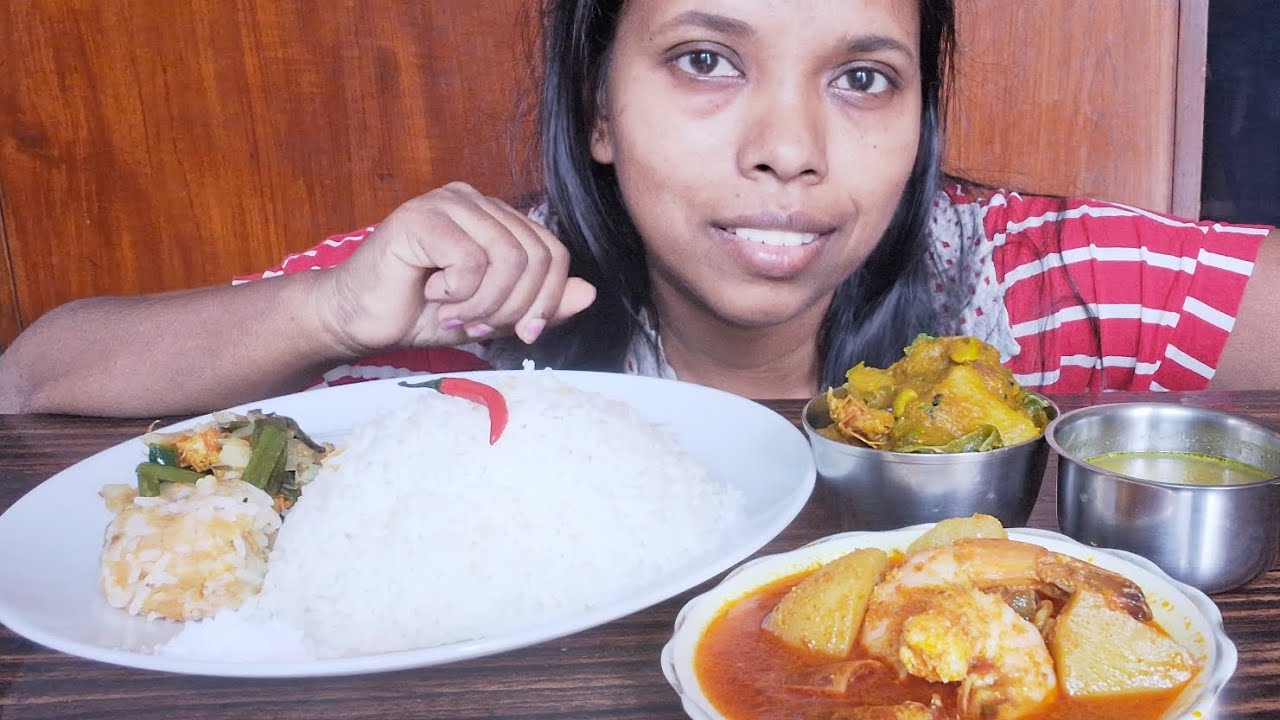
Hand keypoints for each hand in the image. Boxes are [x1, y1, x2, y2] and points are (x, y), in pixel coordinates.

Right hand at [316, 182, 596, 355]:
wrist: (360, 319)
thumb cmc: (422, 313)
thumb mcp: (495, 316)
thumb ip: (540, 305)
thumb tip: (590, 294)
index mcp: (498, 218)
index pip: (554, 251)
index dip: (547, 299)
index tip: (523, 333)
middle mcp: (476, 201)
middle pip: (536, 255)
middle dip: (515, 307)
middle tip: (480, 326)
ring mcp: (448, 202)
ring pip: (508, 258)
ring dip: (485, 303)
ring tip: (456, 313)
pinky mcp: (421, 216)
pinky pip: (471, 261)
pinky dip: (459, 293)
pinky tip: (432, 294)